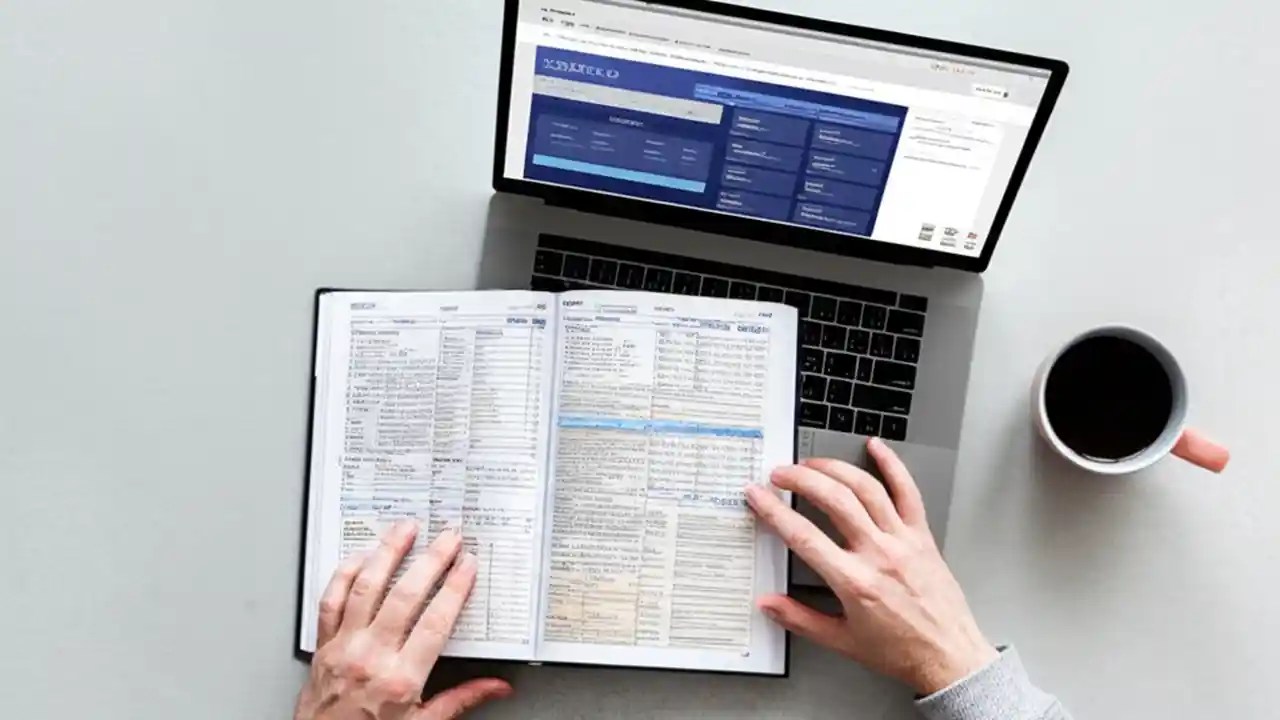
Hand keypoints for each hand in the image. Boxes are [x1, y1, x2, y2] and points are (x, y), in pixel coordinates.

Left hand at [294, 521, 512, 719]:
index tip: (467, 565)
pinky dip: (346, 573)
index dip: (455, 589)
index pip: (435, 622)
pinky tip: (363, 556)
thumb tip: (497, 687)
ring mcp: (344, 647)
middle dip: (431, 560)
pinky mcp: (323, 644)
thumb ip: (461, 699)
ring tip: (405, 529)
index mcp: (401, 679)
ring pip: (366, 588)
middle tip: (448, 537)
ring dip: (388, 553)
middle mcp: (371, 658)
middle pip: (404, 596)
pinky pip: (332, 599)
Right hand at [746, 438, 997, 694]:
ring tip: (812, 462)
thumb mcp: (842, 641)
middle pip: (835, 500)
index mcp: (855, 582)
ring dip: (835, 468)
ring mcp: (903, 541)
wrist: (949, 656)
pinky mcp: (922, 536)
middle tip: (780, 473)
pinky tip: (876, 447)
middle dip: (801, 479)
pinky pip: (907, 492)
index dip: (774, 511)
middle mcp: (879, 555)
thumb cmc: (900, 651)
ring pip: (867, 489)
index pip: (804, 536)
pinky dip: (892, 465)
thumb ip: (799, 618)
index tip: (758, 495)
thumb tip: (768, 604)